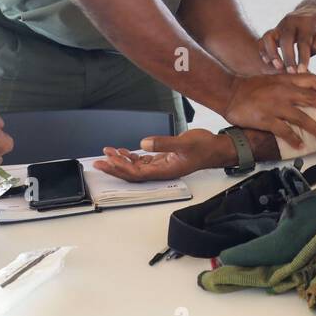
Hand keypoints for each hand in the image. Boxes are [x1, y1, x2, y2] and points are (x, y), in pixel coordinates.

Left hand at [92, 128, 229, 181]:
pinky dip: (131, 156)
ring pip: (136, 167)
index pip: (137, 173)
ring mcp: (161, 165)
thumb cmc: (204, 148)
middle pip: (132, 173)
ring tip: (107, 154)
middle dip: (114, 168)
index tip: (109, 161)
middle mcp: (161, 171)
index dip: (122, 168)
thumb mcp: (184, 142)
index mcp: (165, 170)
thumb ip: (163, 143)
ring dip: (120, 161)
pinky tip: (123, 151)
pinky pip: (143, 161)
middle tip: (99, 162)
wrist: (216, 148)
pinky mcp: (163, 159)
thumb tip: (144, 143)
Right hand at [223, 73, 315, 148]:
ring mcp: (274, 105)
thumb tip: (306, 90)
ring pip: (300, 116)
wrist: (229, 92)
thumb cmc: (251, 87)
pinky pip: (283, 130)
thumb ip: (289, 83)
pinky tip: (301, 145)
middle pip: (311, 98)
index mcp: (285, 79)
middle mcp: (282, 91)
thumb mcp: (272, 78)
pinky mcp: (265, 118)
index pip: (311, 80)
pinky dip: (293, 138)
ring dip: (315, 127)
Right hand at [259, 5, 315, 72]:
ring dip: (271, 53)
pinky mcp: (273, 31)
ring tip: (277, 68)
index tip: (302, 71)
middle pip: (285, 39)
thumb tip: (307, 53)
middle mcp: (290, 22)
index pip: (303, 41)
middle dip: (288, 58)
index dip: (302, 57)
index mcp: (306, 22)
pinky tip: (267, 62)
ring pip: (269, 37)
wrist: (311, 11)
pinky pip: (263, 39)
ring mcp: (280, 26)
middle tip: (291, 73)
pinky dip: (263, 51)